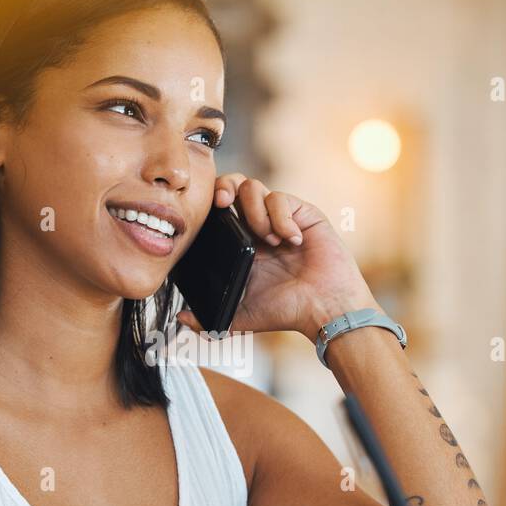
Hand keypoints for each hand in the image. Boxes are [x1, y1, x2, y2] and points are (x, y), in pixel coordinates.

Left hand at [176, 174, 381, 341]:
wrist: (324, 309)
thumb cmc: (287, 312)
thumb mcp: (240, 317)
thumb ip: (209, 319)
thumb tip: (181, 318)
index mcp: (242, 244)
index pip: (220, 209)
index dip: (209, 203)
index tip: (207, 213)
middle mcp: (259, 226)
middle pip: (234, 185)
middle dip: (225, 187)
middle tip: (222, 204)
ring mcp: (281, 218)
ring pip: (255, 188)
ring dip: (255, 211)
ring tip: (269, 241)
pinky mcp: (303, 213)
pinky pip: (281, 199)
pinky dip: (281, 218)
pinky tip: (291, 241)